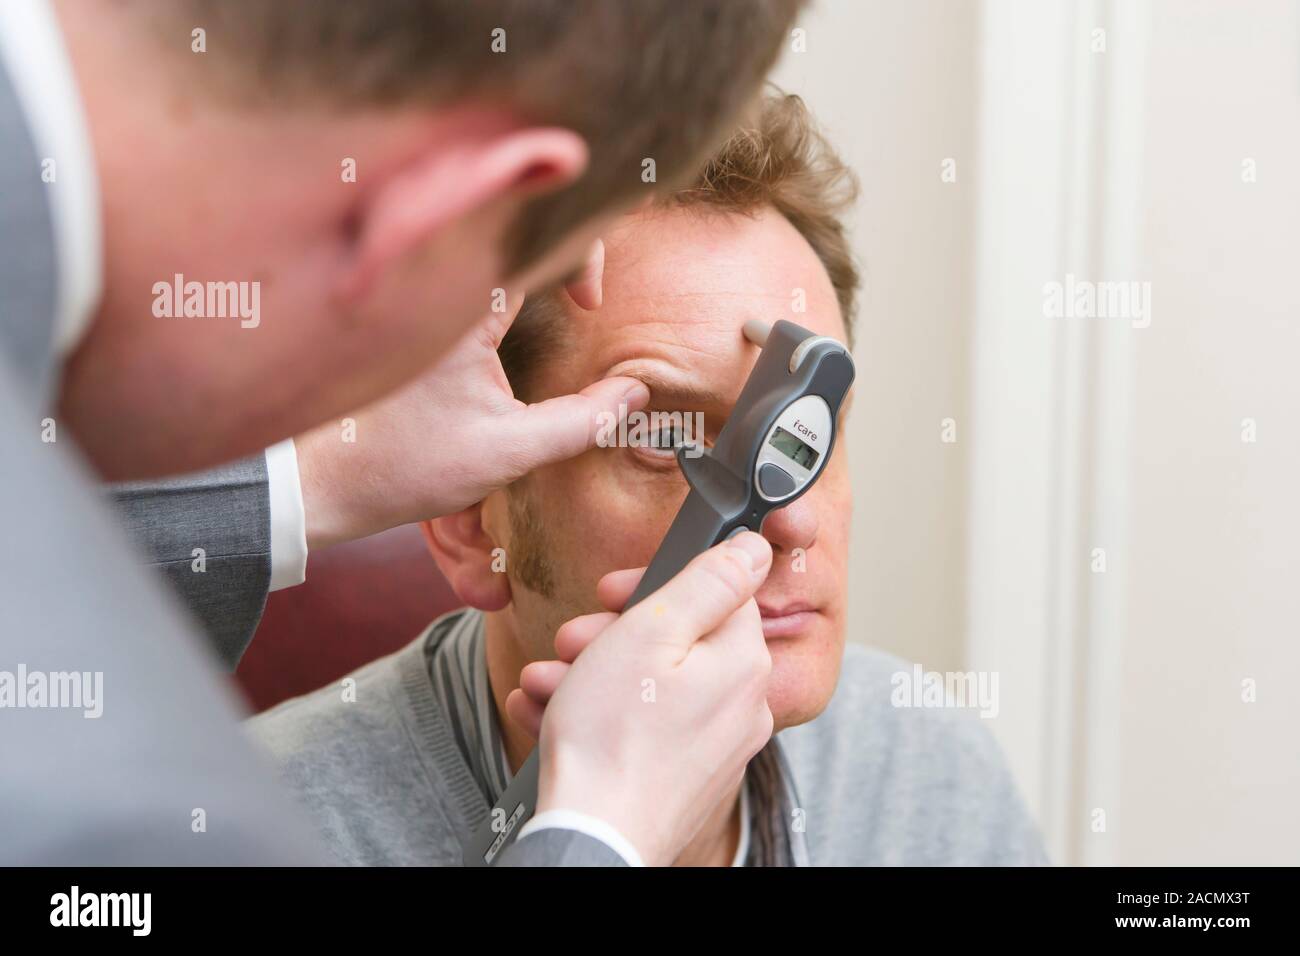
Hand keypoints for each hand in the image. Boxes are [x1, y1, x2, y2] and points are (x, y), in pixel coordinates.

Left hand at [297, 242, 639, 547]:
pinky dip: (504, 269)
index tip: (590, 306)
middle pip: (511, 217)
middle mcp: (430, 279)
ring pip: (486, 234)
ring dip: (534, 252)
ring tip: (566, 292)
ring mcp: (413, 288)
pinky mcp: (406, 307)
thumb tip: (635, 392)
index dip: (581, 252)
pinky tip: (519, 305)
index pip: (533, 231)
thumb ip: (582, 421)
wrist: (323, 481)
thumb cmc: (405, 467)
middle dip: (562, 241)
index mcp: (456, 303)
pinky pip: (463, 260)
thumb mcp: (508, 453)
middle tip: (588, 292)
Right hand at [508, 532, 775, 866]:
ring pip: (652, 686)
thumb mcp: (653, 630)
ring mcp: (716, 747)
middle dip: (614, 634)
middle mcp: (743, 705)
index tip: (612, 592)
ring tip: (547, 682)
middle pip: (680, 640)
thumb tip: (755, 547)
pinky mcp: (687, 779)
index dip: (657, 583)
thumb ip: (709, 581)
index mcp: (743, 661)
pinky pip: (645, 729)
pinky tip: (553, 714)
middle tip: (571, 641)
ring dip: (593, 675)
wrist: (594, 839)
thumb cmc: (613, 737)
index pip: (716, 591)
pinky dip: (600, 717)